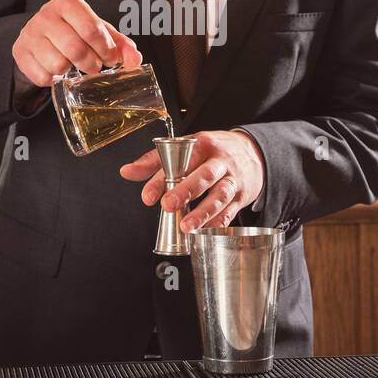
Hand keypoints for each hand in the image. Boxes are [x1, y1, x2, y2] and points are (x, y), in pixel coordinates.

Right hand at [13, 0, 141, 87]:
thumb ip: (121, 44)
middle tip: (95, 67)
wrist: (40, 38)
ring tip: (74, 67)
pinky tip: (57, 71)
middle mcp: (46, 14)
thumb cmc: (74, 32)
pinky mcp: (20, 52)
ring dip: (71, 72)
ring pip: (58, 64)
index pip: (92, 29)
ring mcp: (30, 33)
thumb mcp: (98, 33)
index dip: (106, 50)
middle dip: (91, 64)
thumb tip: (135, 59)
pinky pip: (43, 76)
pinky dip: (54, 79)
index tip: (111, 59)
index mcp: (67, 3)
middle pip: (76, 48)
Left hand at [119, 130, 264, 232]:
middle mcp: (219, 162)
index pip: (180, 161)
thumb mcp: (184, 149)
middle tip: (167, 206)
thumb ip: (154, 161)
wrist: (251, 152)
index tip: (147, 196)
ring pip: (220, 195)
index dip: (161, 179)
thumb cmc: (212, 151)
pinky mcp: (241, 196)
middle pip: (204, 175)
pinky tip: (206, 232)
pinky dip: (218, 223)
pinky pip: (231, 211)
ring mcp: (233, 179)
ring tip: (187, 227)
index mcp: (202, 145)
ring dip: (203, 212)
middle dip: (185, 191)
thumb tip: (126, 172)